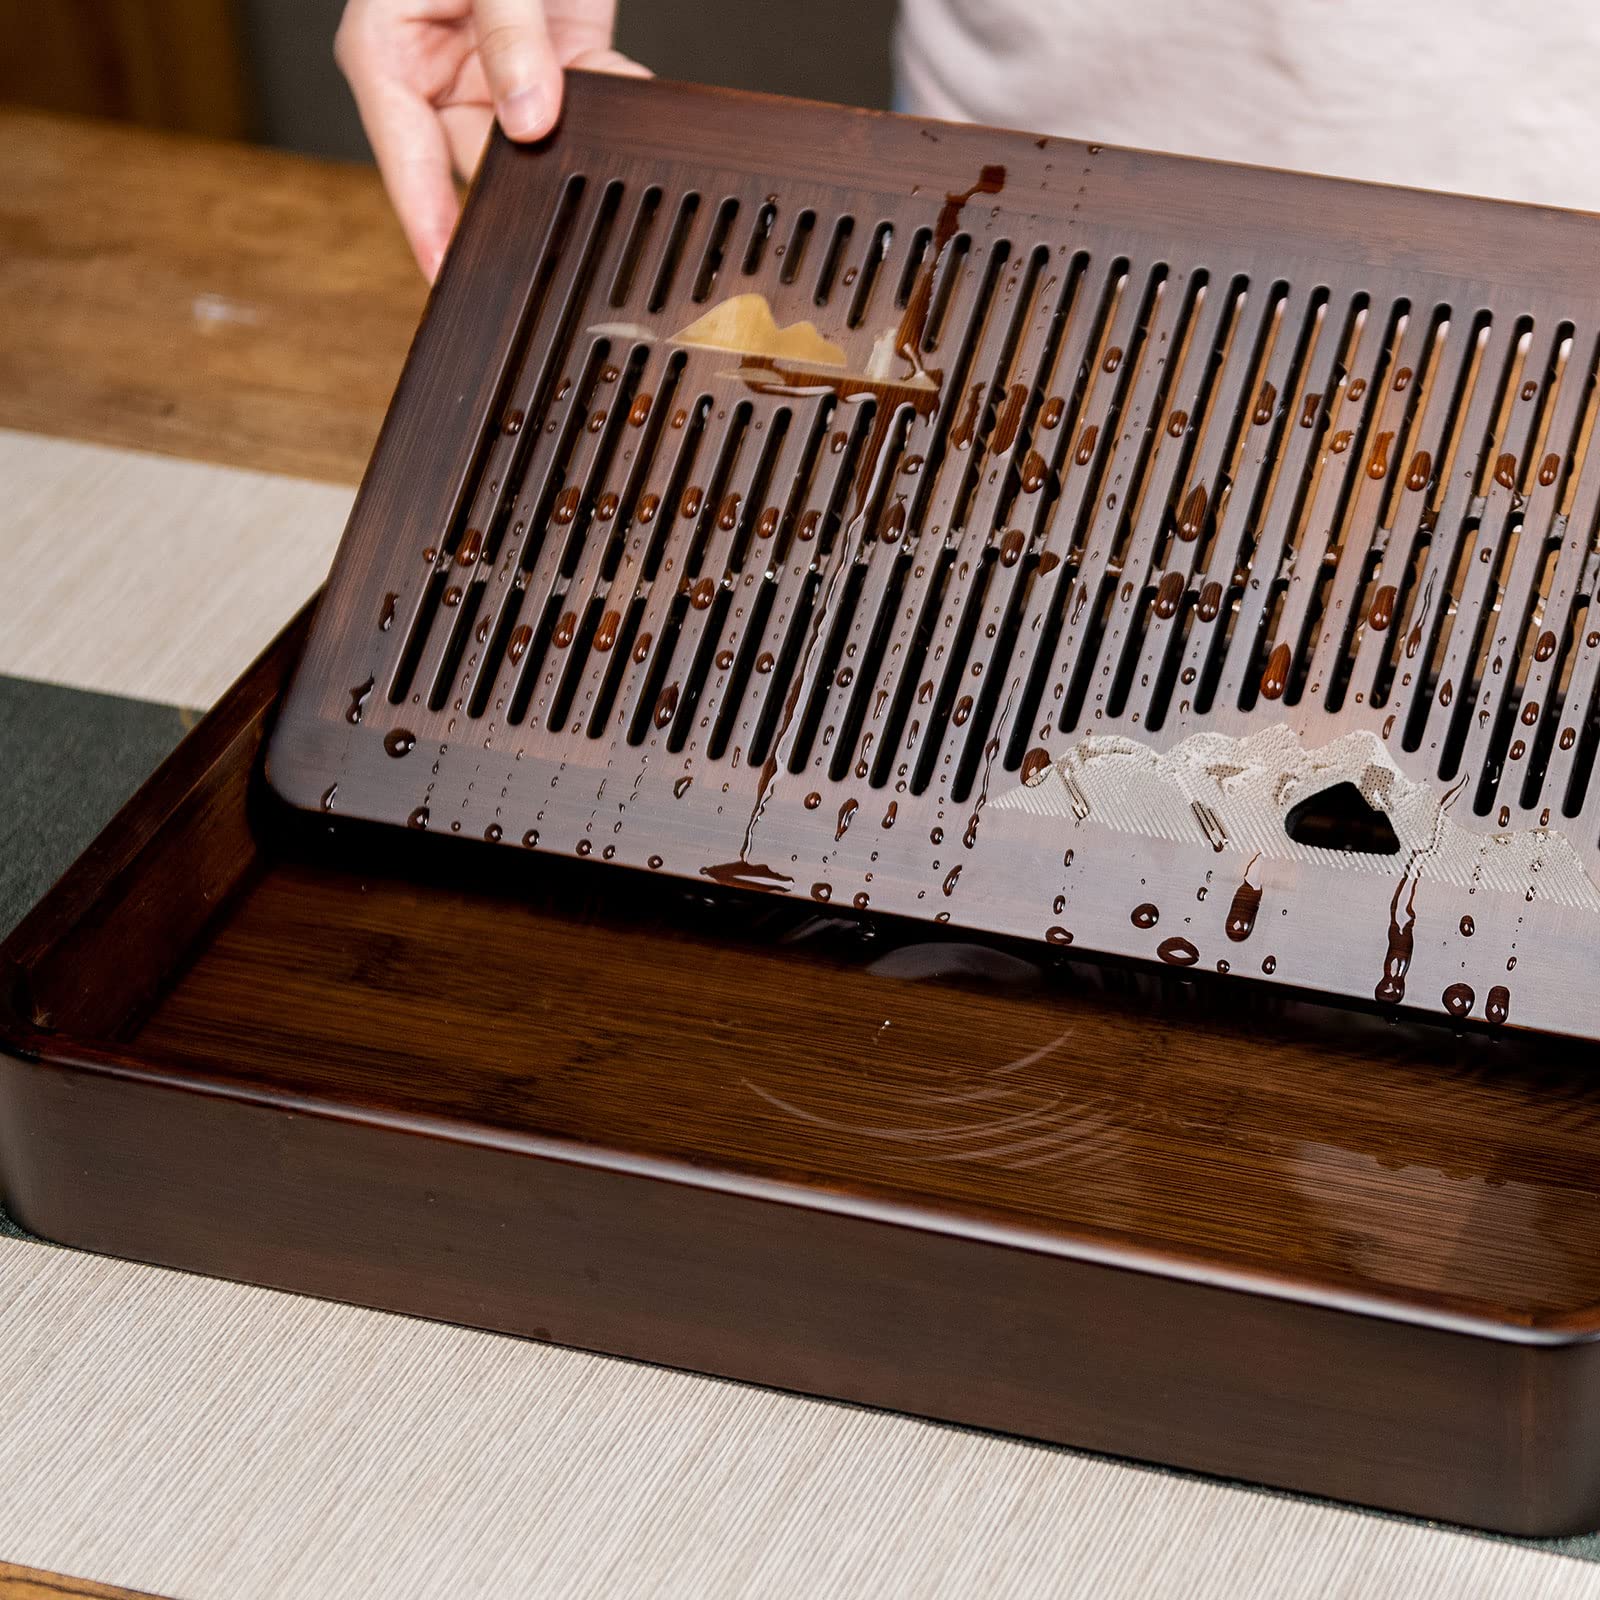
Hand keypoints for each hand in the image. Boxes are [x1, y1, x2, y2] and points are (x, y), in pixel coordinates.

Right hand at [336, 0, 647, 280]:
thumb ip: (506, 37)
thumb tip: (528, 120)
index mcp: (387, 53)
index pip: (405, 159)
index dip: (428, 224)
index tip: (449, 275)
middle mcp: (436, 74)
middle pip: (478, 164)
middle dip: (524, 182)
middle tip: (556, 211)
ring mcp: (494, 74)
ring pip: (538, 143)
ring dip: (576, 137)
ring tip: (592, 124)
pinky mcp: (548, 64)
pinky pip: (583, 101)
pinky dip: (610, 94)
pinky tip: (623, 82)